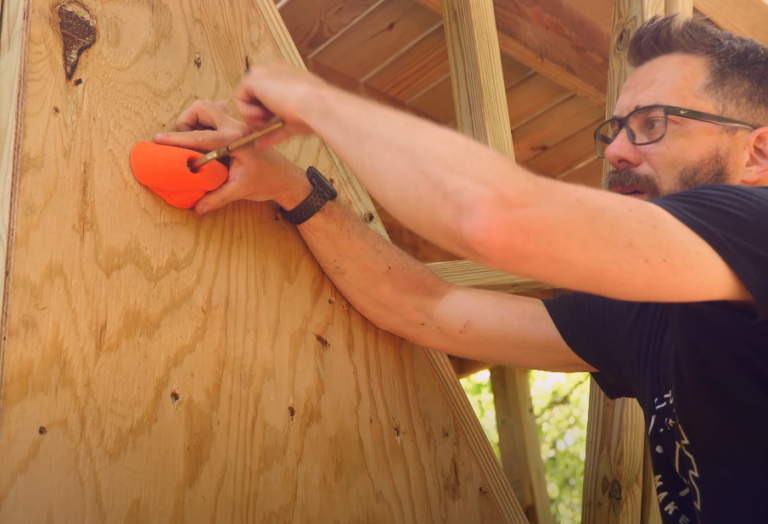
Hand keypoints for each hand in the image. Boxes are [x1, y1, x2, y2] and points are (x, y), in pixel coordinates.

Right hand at [153, 100, 308, 213]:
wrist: (286, 179)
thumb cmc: (268, 181)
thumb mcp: (240, 190)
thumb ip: (217, 197)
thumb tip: (198, 207)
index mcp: (234, 140)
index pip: (199, 137)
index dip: (177, 138)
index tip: (158, 139)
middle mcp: (235, 127)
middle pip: (201, 108)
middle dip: (185, 121)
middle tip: (182, 142)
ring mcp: (237, 125)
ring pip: (209, 108)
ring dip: (195, 120)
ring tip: (193, 140)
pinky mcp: (238, 127)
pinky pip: (218, 114)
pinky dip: (206, 122)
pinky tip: (207, 137)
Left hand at [233, 62, 327, 148]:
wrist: (317, 106)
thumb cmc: (313, 113)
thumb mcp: (290, 125)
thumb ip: (273, 132)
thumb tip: (260, 145)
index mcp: (286, 78)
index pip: (266, 95)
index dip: (265, 114)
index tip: (271, 126)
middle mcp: (274, 72)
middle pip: (253, 95)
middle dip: (256, 116)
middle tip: (264, 128)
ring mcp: (264, 72)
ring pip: (245, 96)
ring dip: (250, 115)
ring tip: (264, 124)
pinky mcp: (254, 78)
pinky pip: (239, 97)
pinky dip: (246, 112)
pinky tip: (260, 118)